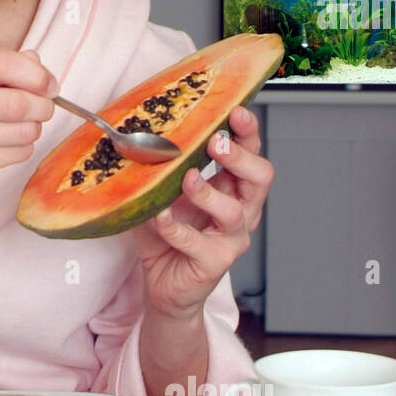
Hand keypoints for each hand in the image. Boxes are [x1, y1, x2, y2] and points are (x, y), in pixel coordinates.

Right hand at [0, 45, 57, 210]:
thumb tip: (38, 65)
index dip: (33, 73)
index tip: (49, 84)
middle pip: (15, 101)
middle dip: (41, 106)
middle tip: (45, 108)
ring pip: (21, 130)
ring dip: (33, 129)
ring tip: (23, 128)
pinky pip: (16, 152)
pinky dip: (23, 148)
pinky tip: (8, 145)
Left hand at [130, 106, 273, 319]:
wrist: (163, 284)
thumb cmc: (167, 236)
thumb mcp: (161, 194)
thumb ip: (157, 170)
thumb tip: (135, 137)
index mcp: (232, 187)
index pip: (252, 153)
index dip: (248, 132)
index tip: (234, 111)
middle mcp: (241, 210)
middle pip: (260, 178)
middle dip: (240, 157)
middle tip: (216, 144)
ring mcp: (231, 238)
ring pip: (234, 211)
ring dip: (208, 192)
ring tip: (187, 179)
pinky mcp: (214, 263)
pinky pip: (197, 243)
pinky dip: (177, 228)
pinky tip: (161, 217)